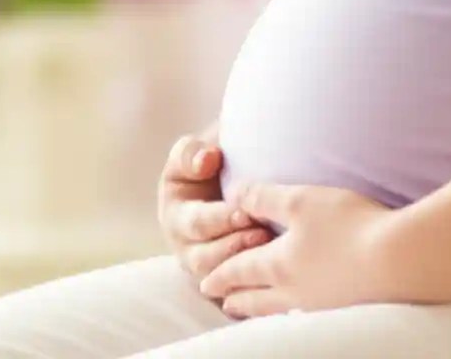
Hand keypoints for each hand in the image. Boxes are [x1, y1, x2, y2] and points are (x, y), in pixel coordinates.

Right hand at [158, 133, 272, 278]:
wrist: (233, 178)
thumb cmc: (212, 164)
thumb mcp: (194, 152)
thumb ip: (192, 152)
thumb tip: (206, 160)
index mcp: (175, 215)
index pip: (195, 224)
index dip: (220, 220)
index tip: (246, 211)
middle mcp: (186, 247)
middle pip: (203, 259)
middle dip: (234, 247)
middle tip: (263, 235)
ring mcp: (206, 268)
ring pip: (219, 282)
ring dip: (244, 268)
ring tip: (271, 250)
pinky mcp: (226, 283)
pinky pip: (236, 297)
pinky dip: (253, 288)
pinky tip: (275, 275)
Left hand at [199, 184, 450, 317]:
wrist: (403, 260)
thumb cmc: (350, 225)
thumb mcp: (300, 200)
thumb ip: (263, 197)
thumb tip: (234, 196)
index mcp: (277, 264)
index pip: (239, 271)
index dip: (221, 275)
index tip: (205, 283)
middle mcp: (294, 291)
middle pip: (256, 299)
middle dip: (236, 299)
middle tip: (223, 303)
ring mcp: (321, 306)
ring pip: (280, 312)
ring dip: (261, 311)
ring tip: (254, 312)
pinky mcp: (346, 310)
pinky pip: (307, 317)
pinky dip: (293, 316)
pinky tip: (301, 313)